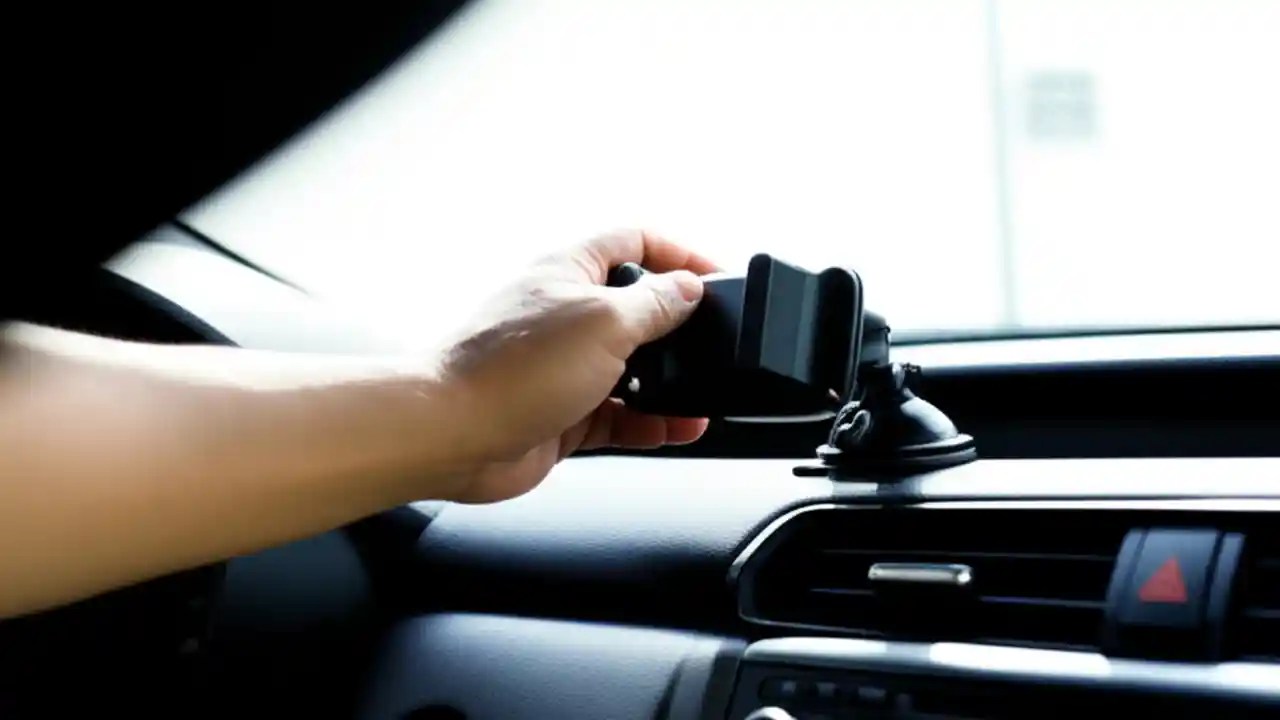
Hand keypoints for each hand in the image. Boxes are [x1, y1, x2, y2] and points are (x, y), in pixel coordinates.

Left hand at [436, 229, 718, 502]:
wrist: (453, 435)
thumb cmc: (510, 370)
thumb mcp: (605, 322)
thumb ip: (656, 305)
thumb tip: (689, 288)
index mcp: (569, 273)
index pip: (633, 242)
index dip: (678, 253)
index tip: (714, 277)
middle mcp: (565, 316)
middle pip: (636, 310)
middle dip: (677, 330)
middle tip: (710, 346)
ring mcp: (562, 368)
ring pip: (631, 370)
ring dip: (668, 385)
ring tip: (701, 397)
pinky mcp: (561, 415)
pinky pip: (618, 415)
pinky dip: (649, 423)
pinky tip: (675, 429)